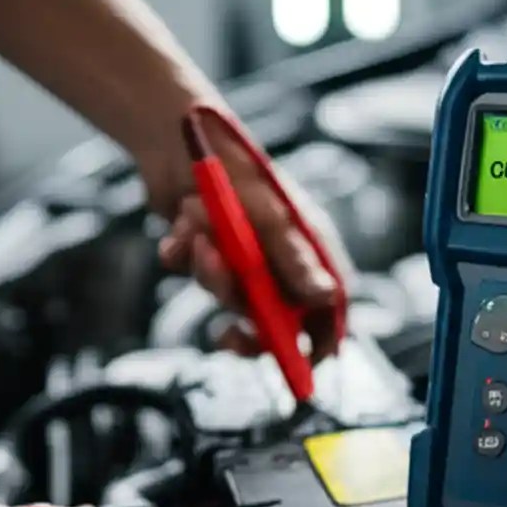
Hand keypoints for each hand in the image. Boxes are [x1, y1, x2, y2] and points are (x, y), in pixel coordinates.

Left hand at [157, 113, 352, 360]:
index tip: (300, 370)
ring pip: (226, 296)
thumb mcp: (270, 221)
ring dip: (208, 275)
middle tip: (228, 334)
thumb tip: (327, 300)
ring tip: (198, 239)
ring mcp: (241, 255)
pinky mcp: (204, 249)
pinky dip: (181, 256)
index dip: (316, 345)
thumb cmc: (238, 169)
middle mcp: (278, 256)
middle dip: (246, 321)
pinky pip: (190, 275)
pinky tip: (178, 228)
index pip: (325, 313)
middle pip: (274, 318)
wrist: (178, 136)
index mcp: (308, 250)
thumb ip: (295, 264)